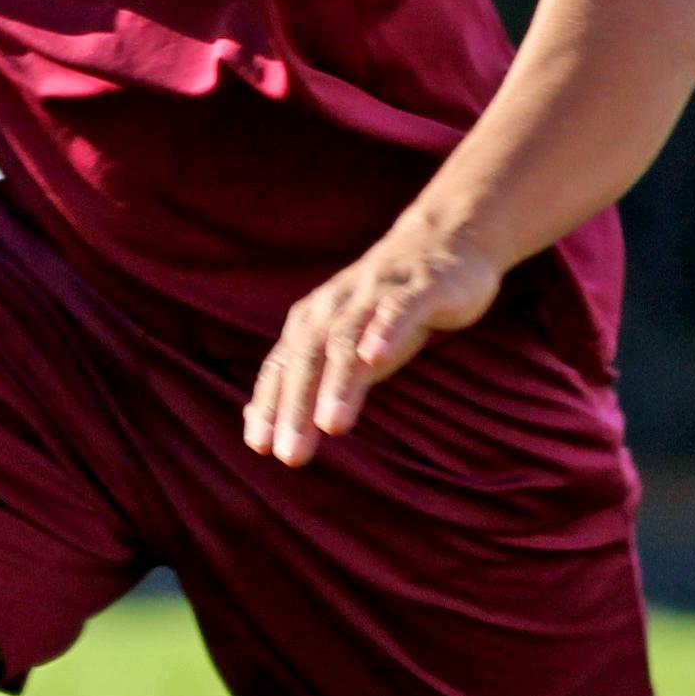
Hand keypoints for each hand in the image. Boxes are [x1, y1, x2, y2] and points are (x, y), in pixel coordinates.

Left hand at [243, 220, 500, 467]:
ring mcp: (376, 294)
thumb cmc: (383, 307)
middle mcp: (336, 307)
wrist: (442, 240)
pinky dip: (384, 331)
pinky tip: (375, 357)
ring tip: (331, 425)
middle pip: (308, 359)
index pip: (282, 368)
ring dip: (337, 382)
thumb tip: (252, 424)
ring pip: (348, 338)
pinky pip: (399, 309)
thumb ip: (300, 382)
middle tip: (292, 455)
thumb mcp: (339, 345)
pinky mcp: (420, 287)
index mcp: (312, 322)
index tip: (262, 447)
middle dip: (296, 407)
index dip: (271, 406)